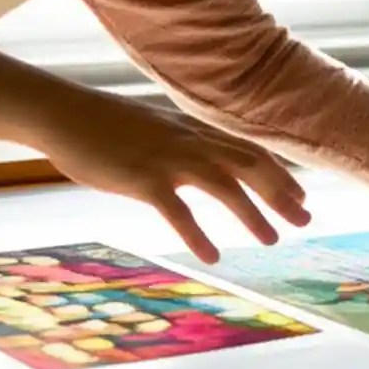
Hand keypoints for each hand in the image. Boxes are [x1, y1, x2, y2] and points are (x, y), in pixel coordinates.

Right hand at [0, 55, 308, 262]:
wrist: (62, 113)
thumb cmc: (104, 125)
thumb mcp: (154, 128)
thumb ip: (181, 142)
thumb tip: (200, 159)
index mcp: (193, 132)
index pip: (249, 151)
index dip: (279, 173)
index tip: (302, 195)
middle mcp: (190, 142)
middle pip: (249, 166)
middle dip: (282, 193)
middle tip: (306, 220)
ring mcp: (168, 159)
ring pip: (225, 186)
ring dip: (253, 214)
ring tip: (272, 240)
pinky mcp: (143, 179)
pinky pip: (178, 211)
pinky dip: (198, 234)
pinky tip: (213, 256)